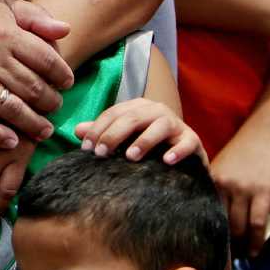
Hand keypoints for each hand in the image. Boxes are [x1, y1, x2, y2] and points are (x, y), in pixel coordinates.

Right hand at [0, 0, 72, 147]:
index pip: (48, 61)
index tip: (67, 83)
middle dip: (51, 102)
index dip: (63, 75)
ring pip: (13, 109)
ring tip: (43, 131)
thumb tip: (66, 30)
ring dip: (33, 123)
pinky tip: (12, 142)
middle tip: (56, 107)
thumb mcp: (0, 3)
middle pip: (35, 89)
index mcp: (7, 35)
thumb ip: (34, 15)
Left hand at [71, 98, 202, 163]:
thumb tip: (77, 130)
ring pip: (160, 126)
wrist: (183, 156)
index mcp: (138, 108)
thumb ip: (103, 133)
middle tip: (101, 154)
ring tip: (131, 156)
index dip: (98, 130)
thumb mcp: (124, 139)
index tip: (85, 148)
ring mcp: (176, 124)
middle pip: (133, 118)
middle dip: (114, 135)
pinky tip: (167, 161)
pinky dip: (178, 151)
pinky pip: (187, 142)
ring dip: (145, 141)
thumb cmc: (147, 147)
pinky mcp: (192, 139)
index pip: (113, 114)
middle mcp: (157, 111)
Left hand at [210, 131, 269, 255]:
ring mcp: (243, 189)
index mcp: (210, 178)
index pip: (203, 212)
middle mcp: (223, 185)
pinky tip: (256, 252)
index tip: (205, 248)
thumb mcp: (225, 165)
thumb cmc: (248, 149)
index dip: (205, 232)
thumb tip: (214, 216)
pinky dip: (256, 242)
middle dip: (224, 243)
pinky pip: (258, 225)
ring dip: (241, 245)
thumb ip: (218, 187)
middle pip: (220, 223)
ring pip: (239, 227)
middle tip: (226, 257)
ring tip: (242, 256)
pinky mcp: (264, 192)